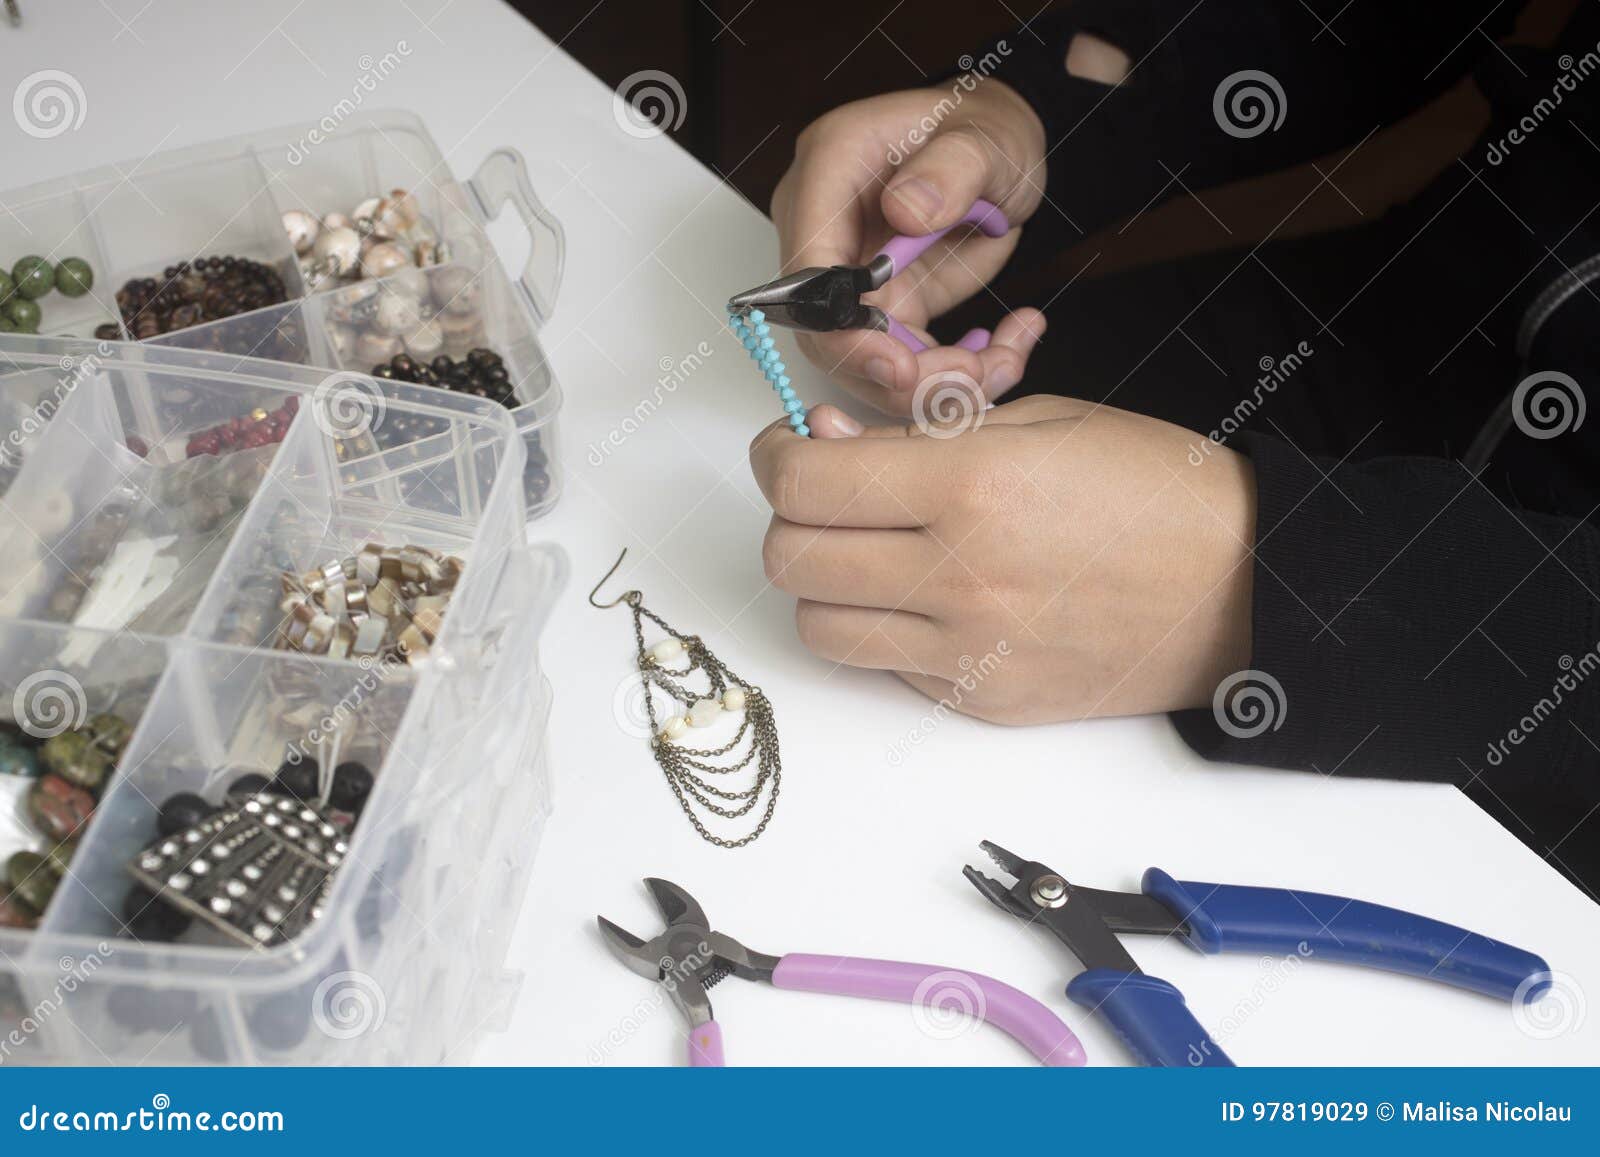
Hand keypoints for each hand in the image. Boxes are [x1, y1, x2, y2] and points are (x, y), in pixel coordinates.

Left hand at [749, 397, 1257, 722]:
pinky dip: (884, 629)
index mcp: (972, 490)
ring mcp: (969, 653)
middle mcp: (960, 580)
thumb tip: (824, 442)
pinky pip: (886, 668)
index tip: (789, 444)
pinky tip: (929, 595)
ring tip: (871, 551)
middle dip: (790, 518)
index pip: (805, 484)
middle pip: (790, 562)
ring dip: (824, 584)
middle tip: (826, 495)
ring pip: (820, 628)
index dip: (776, 457)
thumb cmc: (1154, 489)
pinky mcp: (983, 701)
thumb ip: (919, 435)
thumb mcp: (1038, 422)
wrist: (1247, 587)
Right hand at [771, 83, 1048, 417]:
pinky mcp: (884, 310)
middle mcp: (825, 232)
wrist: (999, 155)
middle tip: (972, 374)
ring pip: (867, 366)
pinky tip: (1001, 352)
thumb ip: (951, 168)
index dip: (844, 332)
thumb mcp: (985, 137)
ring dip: (935, 386)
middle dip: (901, 376)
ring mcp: (851, 279)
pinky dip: (953, 378)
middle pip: (830, 338)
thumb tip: (905, 211)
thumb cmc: (982, 130)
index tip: (901, 366)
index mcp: (828, 172)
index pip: (808, 274)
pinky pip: (905, 368)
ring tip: (1004, 359)